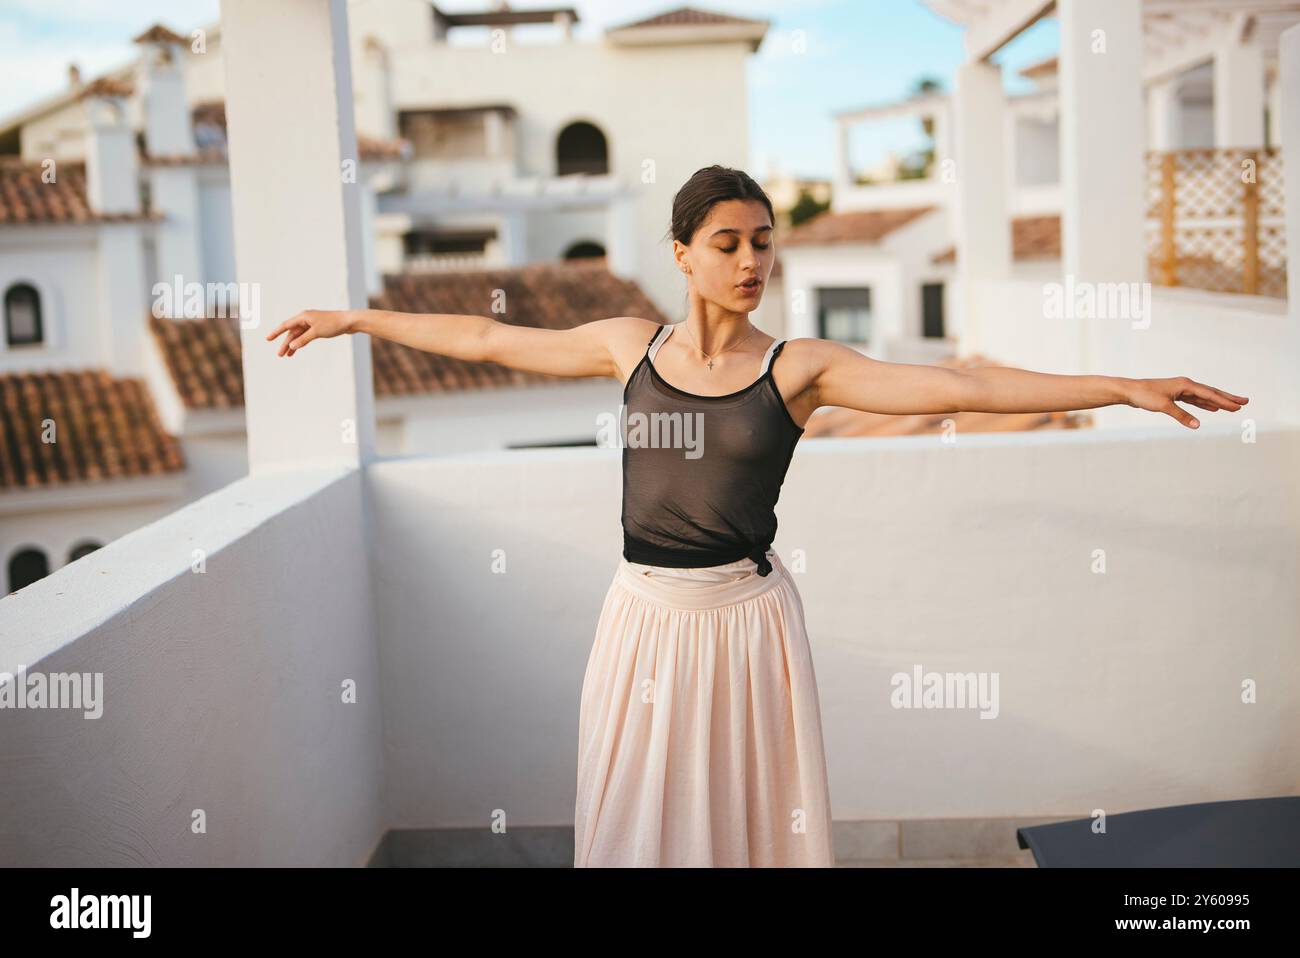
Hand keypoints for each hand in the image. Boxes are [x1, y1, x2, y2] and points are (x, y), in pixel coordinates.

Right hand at [265, 309, 353, 356]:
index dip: (276, 332)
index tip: (267, 339)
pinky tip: (296, 350)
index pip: (286, 325)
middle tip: (279, 355)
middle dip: (285, 343)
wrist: (349, 322)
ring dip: (293, 345)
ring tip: (287, 356)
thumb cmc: (333, 324)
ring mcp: (311, 324)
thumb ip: (303, 339)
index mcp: (303, 316)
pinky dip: (301, 343)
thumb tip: (291, 346)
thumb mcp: (316, 333)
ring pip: (298, 336)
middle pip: (292, 332)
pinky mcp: (317, 328)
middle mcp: (305, 319)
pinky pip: (305, 337)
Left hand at [1124, 376, 1247, 428]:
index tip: (1239, 406)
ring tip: (1232, 406)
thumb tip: (1197, 425)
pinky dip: (1204, 404)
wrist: (1130, 391)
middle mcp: (1185, 385)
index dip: (1225, 401)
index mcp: (1185, 384)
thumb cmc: (1145, 396)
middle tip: (1245, 402)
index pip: (1209, 394)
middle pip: (1211, 392)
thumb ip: (1182, 416)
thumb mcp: (1164, 406)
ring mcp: (1181, 390)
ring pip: (1204, 396)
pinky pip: (1194, 400)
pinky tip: (1212, 408)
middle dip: (1228, 398)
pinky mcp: (1175, 395)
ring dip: (1218, 401)